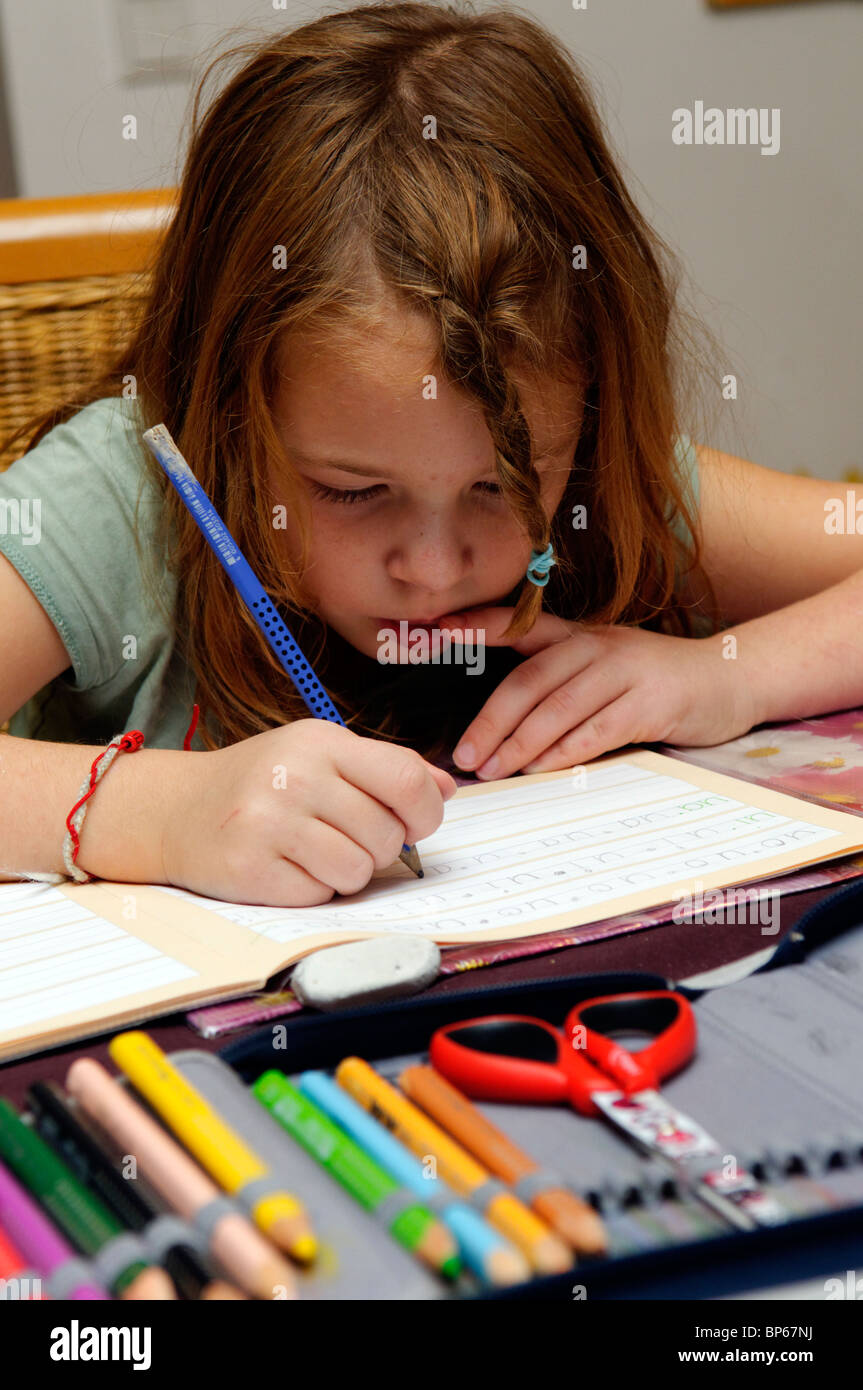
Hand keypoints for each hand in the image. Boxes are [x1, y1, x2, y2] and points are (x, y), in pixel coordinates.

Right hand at [161, 720, 456, 905]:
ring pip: (357, 870)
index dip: (426, 812)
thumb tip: (448, 788)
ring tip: (316, 852)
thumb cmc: (262, 783)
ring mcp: (269, 823)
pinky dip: (312, 888)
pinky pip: (319, 894)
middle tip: (348, 838)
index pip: (406, 780)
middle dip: (380, 848)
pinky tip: (287, 866)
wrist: (176, 810)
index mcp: (320, 741)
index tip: (417, 824)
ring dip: (347, 872)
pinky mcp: (250, 868)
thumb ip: (386, 770)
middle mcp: (294, 776)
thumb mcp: (320, 756)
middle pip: (386, 834)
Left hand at [440, 607, 758, 779]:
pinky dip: (565, 752)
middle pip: (530, 681)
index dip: (476, 624)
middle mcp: (598, 647)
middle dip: (491, 720)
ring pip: (559, 708)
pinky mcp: (652, 703)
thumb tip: (501, 719)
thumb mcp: (605, 664)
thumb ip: (560, 679)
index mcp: (580, 635)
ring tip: (492, 768)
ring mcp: (626, 672)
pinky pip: (598, 730)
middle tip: (464, 753)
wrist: (730, 679)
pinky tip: (541, 768)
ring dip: (519, 743)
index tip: (433, 628)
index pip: (520, 624)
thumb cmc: (655, 680)